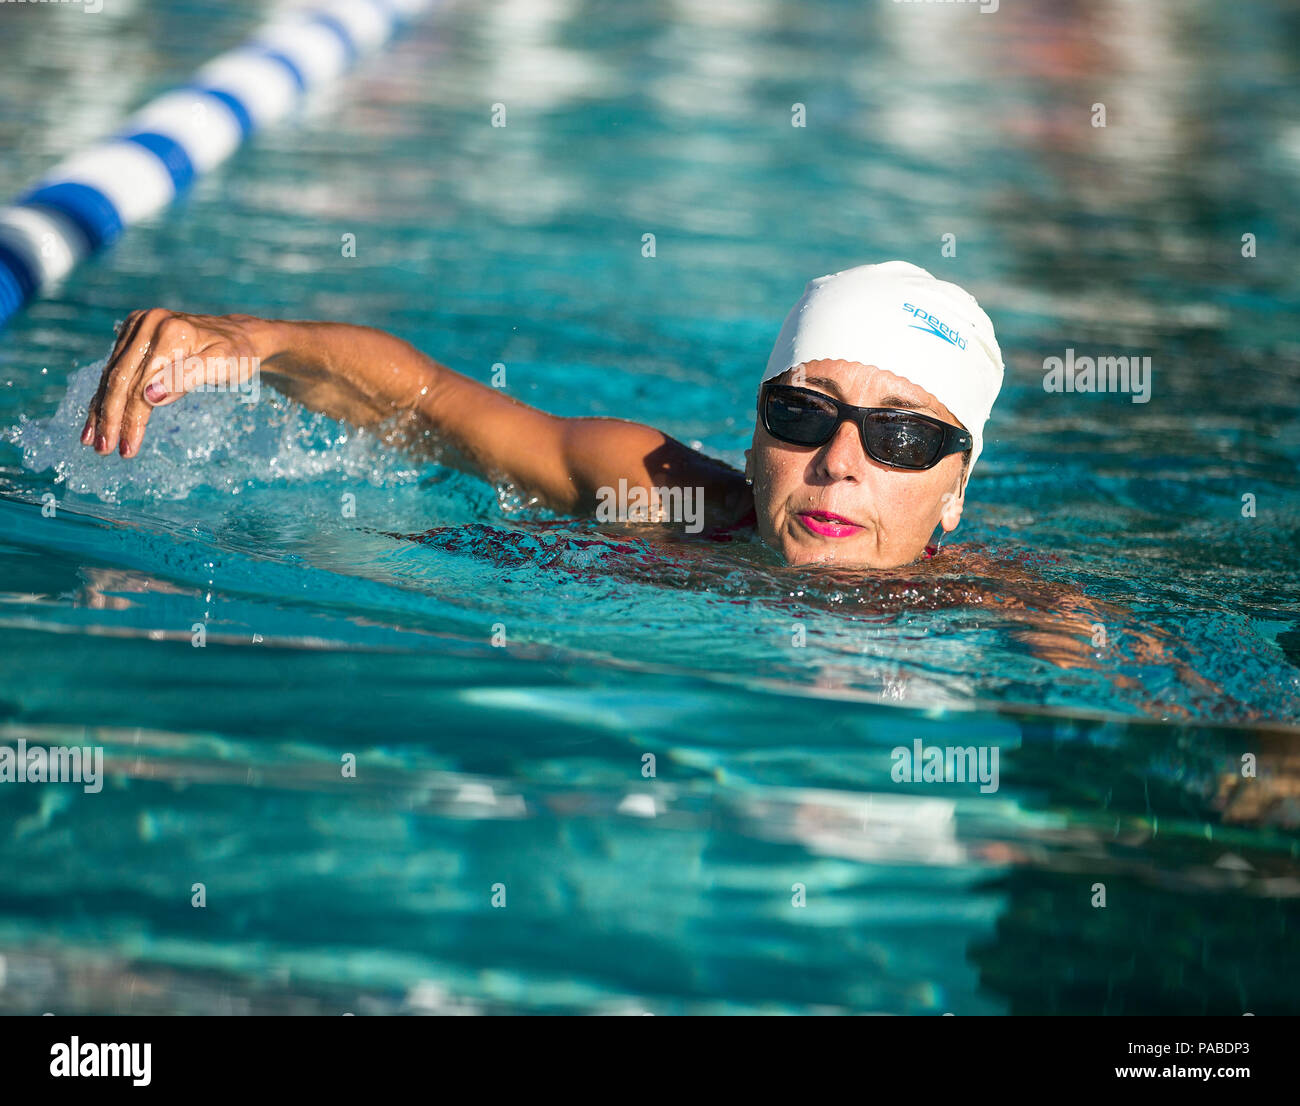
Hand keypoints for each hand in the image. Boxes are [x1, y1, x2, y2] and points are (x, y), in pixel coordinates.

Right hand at [81, 309, 264, 457]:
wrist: (239, 336)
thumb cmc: (237, 356)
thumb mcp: (223, 368)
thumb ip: (188, 378)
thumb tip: (150, 396)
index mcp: (171, 332)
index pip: (141, 383)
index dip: (131, 418)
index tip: (127, 448)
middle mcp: (149, 324)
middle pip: (121, 378)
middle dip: (111, 417)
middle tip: (104, 450)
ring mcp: (139, 326)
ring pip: (113, 374)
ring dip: (101, 409)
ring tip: (92, 441)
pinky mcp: (133, 333)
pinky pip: (115, 368)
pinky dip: (107, 394)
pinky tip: (97, 416)